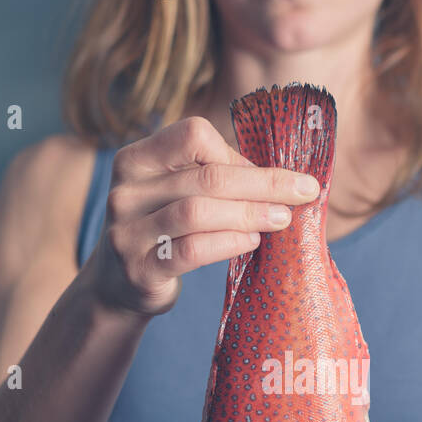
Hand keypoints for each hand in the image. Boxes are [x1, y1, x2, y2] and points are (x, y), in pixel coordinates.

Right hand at [85, 116, 320, 316]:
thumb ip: (211, 176)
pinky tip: (251, 242)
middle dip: (262, 184)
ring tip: (280, 220)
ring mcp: (127, 231)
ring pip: (198, 212)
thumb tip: (280, 176)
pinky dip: (228, 243)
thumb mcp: (174, 193)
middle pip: (206, 177)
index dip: (237, 153)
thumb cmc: (163, 230)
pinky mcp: (139, 269)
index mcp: (136, 159)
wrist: (118, 286)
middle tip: (302, 193)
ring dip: (249, 214)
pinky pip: (191, 250)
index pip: (193, 135)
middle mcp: (125, 191)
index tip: (267, 173)